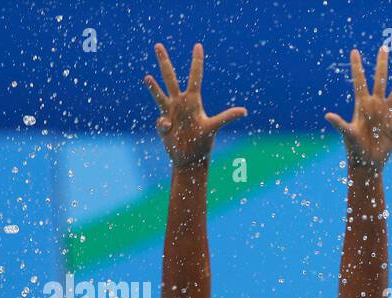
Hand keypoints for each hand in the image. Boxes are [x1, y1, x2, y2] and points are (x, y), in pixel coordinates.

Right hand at [143, 43, 245, 167]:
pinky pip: (161, 121)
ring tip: (147, 77)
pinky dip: (164, 125)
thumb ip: (226, 117)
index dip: (196, 61)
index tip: (198, 45)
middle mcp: (180, 102)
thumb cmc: (202, 142)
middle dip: (164, 62)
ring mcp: (169, 112)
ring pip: (159, 94)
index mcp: (193, 101)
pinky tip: (170, 130)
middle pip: (170, 78)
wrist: (189, 158)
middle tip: (158, 45)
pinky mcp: (162, 123)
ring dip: (152, 87)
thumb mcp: (214, 127)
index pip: (195, 76)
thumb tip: (245, 111)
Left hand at [326, 47, 391, 167]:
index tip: (354, 51)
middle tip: (384, 47)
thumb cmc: (355, 150)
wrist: (367, 164)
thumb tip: (328, 116)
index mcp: (362, 106)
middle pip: (380, 80)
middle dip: (382, 64)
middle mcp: (375, 107)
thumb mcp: (348, 135)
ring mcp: (386, 115)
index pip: (359, 81)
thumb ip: (340, 124)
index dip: (357, 67)